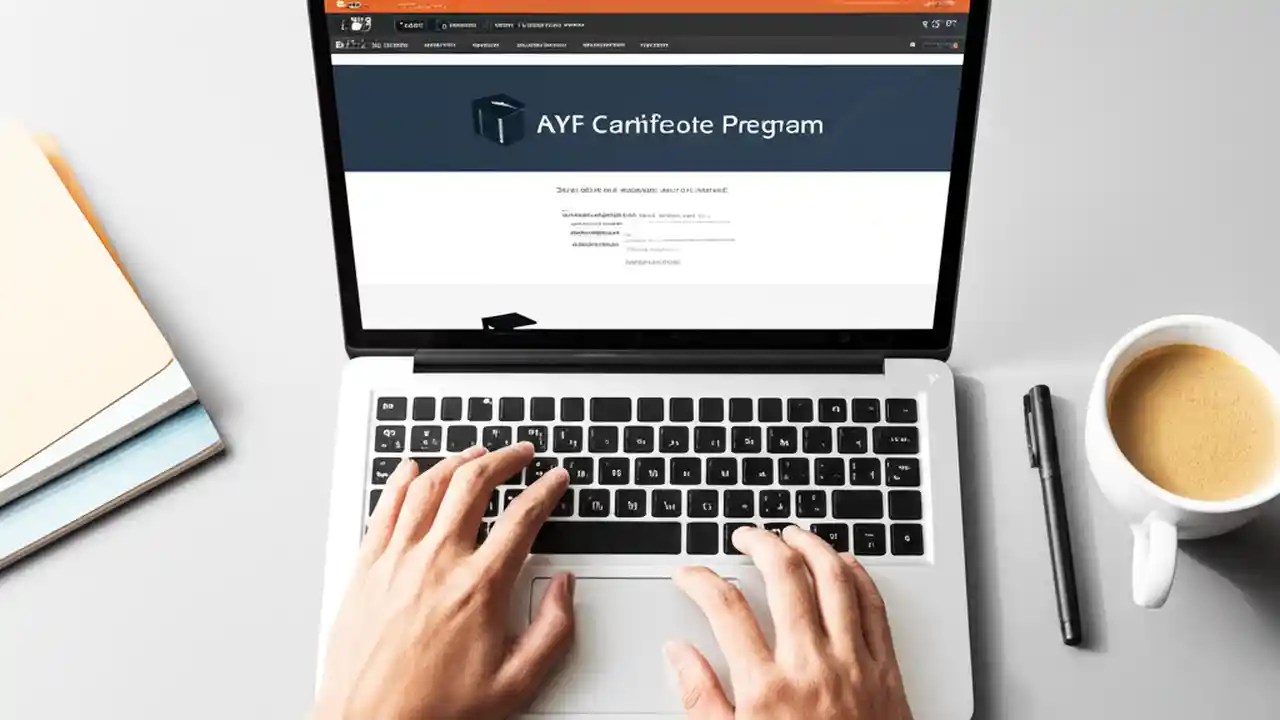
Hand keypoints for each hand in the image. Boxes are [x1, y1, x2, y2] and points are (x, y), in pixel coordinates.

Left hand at [312, 443, 573, 719]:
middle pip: (474, 484)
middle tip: (520, 453)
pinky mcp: (366, 568)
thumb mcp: (516, 682)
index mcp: (479, 587)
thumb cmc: (435, 710)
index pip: (522, 517)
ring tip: (477, 451)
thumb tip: (564, 586)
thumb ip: (553, 630)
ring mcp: (397, 560)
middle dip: (505, 459)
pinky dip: (402, 480)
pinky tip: (412, 468)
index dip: (545, 490)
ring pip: (430, 486)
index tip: (555, 480)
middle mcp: (437, 563)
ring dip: (458, 460)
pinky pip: (385, 507)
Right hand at [666, 526, 911, 719]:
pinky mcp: (886, 672)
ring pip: (834, 580)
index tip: (690, 574)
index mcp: (767, 688)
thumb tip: (677, 654)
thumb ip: (700, 698)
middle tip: (745, 536)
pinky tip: (844, 564)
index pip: (725, 608)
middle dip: (760, 543)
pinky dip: (858, 576)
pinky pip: (874, 608)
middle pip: (784, 577)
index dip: (701, 580)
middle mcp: (811, 666)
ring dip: (811, 545)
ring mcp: (853, 665)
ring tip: (793, 533)